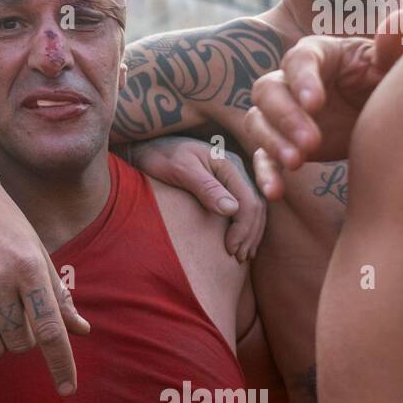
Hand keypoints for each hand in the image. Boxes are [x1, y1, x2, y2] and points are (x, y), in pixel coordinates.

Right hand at [0, 168, 89, 395]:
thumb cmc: (4, 222)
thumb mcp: (36, 251)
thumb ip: (57, 294)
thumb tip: (81, 330)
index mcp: (28, 267)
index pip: (50, 329)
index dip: (62, 364)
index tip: (67, 390)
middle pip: (20, 343)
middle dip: (24, 339)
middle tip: (17, 314)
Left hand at [118, 137, 265, 260]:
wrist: (147, 145)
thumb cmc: (159, 156)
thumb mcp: (179, 170)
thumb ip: (205, 187)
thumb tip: (231, 210)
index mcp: (228, 164)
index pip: (249, 202)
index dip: (243, 229)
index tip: (230, 249)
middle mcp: (236, 169)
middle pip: (256, 207)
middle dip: (249, 235)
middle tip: (238, 258)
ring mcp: (231, 177)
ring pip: (253, 209)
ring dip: (250, 233)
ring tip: (241, 255)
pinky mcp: (224, 184)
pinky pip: (244, 207)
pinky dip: (245, 226)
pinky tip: (239, 242)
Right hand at [244, 35, 384, 199]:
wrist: (387, 121)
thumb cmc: (390, 87)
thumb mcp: (396, 70)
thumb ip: (396, 48)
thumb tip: (401, 20)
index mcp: (318, 55)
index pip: (299, 60)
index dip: (302, 80)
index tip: (316, 104)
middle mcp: (292, 82)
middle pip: (268, 91)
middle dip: (285, 117)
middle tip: (311, 143)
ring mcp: (283, 115)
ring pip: (257, 121)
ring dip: (272, 141)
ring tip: (297, 163)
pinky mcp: (282, 143)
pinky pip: (262, 156)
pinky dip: (265, 173)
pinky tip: (275, 192)